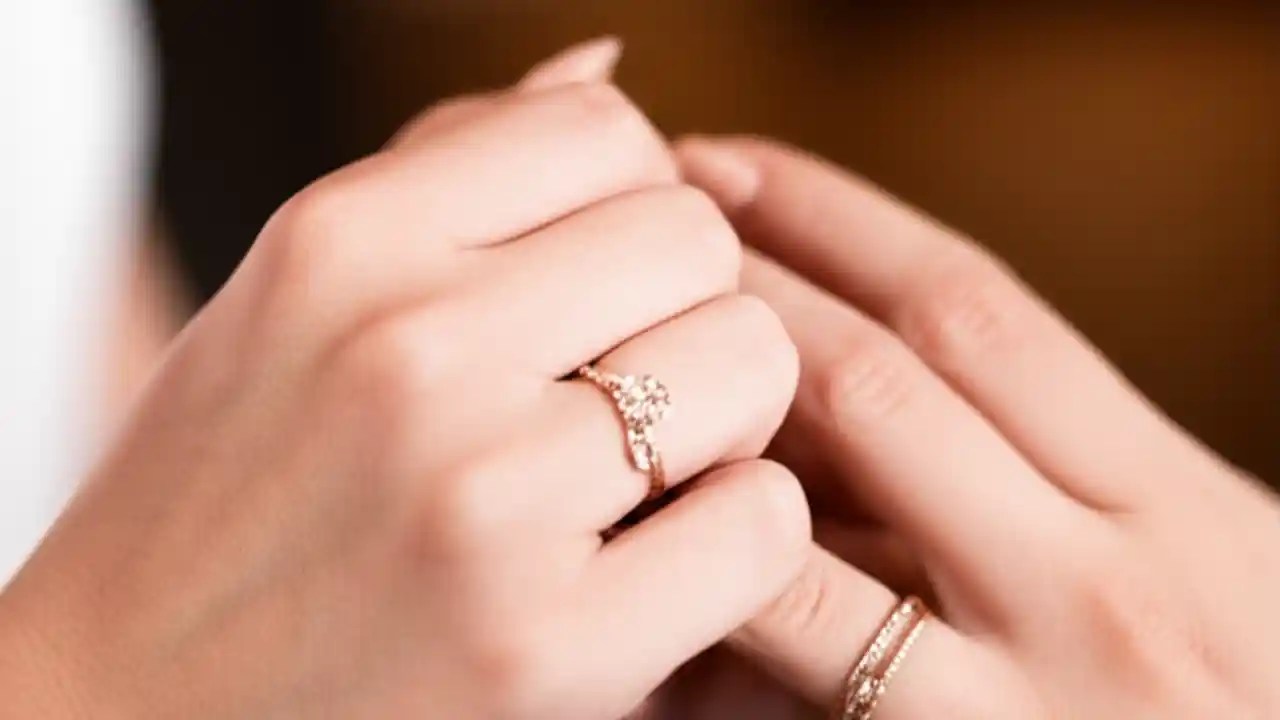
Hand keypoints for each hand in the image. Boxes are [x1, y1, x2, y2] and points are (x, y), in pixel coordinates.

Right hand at [0, 43, 810, 719]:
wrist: (127, 705)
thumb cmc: (228, 492)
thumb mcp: (296, 300)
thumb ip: (448, 170)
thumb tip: (608, 66)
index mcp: (340, 240)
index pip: (606, 131)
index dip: (630, 205)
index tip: (597, 286)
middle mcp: (408, 349)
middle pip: (695, 236)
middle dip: (683, 307)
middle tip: (624, 388)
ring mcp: (479, 499)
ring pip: (751, 359)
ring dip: (724, 417)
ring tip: (638, 474)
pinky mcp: (544, 647)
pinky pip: (760, 520)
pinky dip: (735, 538)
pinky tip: (656, 566)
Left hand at [678, 137, 1279, 717]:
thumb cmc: (1226, 700)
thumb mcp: (1198, 570)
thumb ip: (1060, 477)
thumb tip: (868, 373)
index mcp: (1177, 501)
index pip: (979, 308)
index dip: (835, 218)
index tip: (733, 169)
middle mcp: (1119, 577)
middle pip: (894, 374)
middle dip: (750, 284)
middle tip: (649, 225)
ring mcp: (1039, 691)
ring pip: (831, 503)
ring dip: (713, 419)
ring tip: (624, 360)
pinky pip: (805, 649)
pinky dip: (718, 580)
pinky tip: (654, 533)